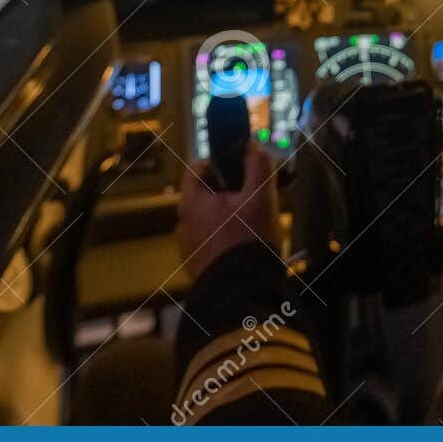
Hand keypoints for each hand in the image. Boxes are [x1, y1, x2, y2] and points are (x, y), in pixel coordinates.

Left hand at [177, 145, 280, 276]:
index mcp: (191, 202)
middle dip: (230, 192)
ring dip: (228, 217)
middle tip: (255, 199)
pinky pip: (211, 242)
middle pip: (206, 194)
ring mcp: (188, 248)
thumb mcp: (260, 196)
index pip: (197, 166)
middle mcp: (182, 223)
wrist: (242, 293)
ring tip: (254, 227)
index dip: (221, 161)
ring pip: (209, 219)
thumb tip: (252, 147)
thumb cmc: (249, 240)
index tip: (243, 169)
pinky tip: (246, 247)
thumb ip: (258, 165)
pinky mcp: (197, 267)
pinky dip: (226, 239)